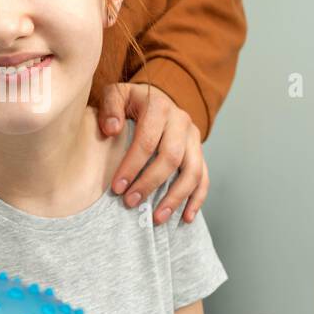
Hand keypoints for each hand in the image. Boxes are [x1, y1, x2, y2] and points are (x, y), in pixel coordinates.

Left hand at [98, 82, 208, 225]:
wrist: (154, 98)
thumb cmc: (129, 102)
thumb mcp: (116, 95)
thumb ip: (110, 107)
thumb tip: (111, 129)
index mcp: (159, 107)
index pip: (147, 140)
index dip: (133, 166)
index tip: (117, 187)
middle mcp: (181, 121)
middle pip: (171, 157)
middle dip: (151, 183)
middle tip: (131, 202)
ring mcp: (193, 138)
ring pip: (193, 171)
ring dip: (176, 197)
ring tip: (158, 218)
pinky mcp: (199, 152)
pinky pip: (204, 177)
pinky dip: (197, 199)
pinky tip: (186, 218)